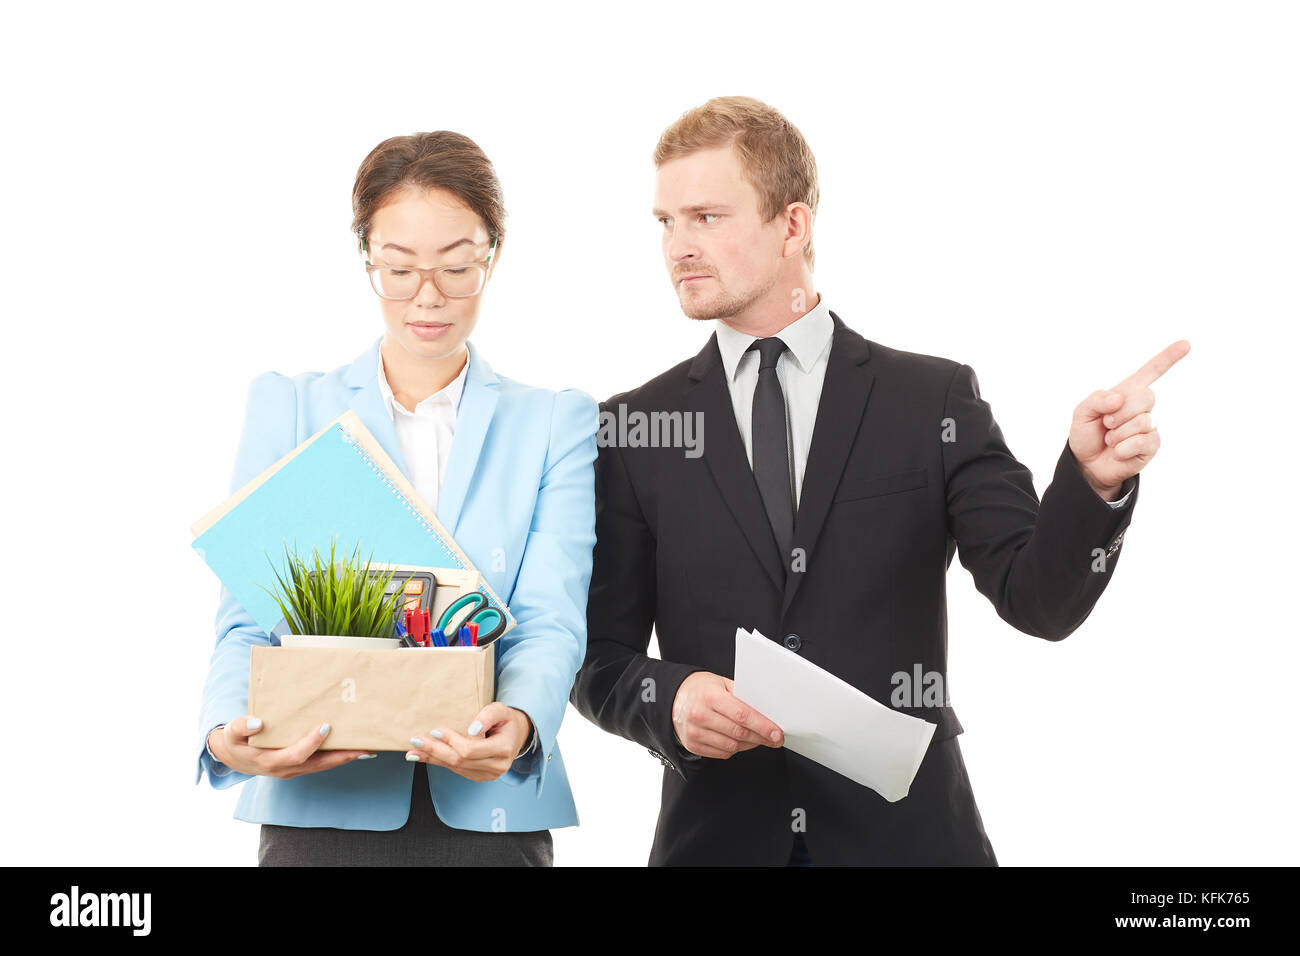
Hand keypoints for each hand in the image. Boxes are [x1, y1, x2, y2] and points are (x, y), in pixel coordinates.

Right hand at [207, 716, 374, 778]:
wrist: (233, 757)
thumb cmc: (234, 741)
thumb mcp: (230, 733)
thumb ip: (241, 726)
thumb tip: (257, 722)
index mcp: (270, 761)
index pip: (296, 755)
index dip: (311, 743)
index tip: (325, 726)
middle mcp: (285, 769)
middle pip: (318, 765)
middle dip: (342, 757)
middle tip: (365, 748)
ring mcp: (293, 770)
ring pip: (323, 766)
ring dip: (345, 758)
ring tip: (367, 749)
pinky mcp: (298, 766)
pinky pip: (321, 763)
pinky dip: (337, 757)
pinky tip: (352, 749)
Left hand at [405, 702, 532, 782]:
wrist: (515, 735)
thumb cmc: (506, 720)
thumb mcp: (501, 710)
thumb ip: (487, 715)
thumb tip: (471, 729)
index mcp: (503, 749)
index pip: (470, 749)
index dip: (451, 741)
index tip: (435, 730)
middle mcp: (497, 766)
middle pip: (459, 761)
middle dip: (435, 751)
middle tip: (415, 741)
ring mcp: (489, 774)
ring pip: (455, 768)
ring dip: (433, 759)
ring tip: (413, 751)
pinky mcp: (480, 776)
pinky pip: (457, 771)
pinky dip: (439, 763)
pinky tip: (424, 758)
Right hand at [672, 672, 783, 758]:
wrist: (673, 698)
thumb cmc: (701, 689)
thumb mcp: (721, 683)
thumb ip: (742, 696)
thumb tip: (767, 711)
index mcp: (710, 696)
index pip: (742, 715)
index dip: (763, 726)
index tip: (777, 733)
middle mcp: (700, 715)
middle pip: (739, 733)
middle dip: (761, 737)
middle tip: (774, 738)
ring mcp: (695, 732)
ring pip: (732, 746)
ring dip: (750, 744)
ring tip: (757, 738)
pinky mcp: (693, 745)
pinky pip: (722, 753)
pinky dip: (735, 749)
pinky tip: (739, 741)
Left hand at [1069, 340, 1189, 497]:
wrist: (1087, 464)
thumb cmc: (1086, 435)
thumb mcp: (1082, 413)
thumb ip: (1096, 400)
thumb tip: (1118, 399)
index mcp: (1126, 393)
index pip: (1150, 372)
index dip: (1167, 357)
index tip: (1186, 344)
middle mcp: (1141, 407)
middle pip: (1146, 396)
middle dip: (1120, 412)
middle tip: (1106, 424)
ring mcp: (1149, 426)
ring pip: (1143, 421)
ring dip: (1118, 433)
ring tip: (1110, 440)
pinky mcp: (1152, 445)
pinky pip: (1143, 441)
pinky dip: (1123, 448)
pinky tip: (1118, 451)